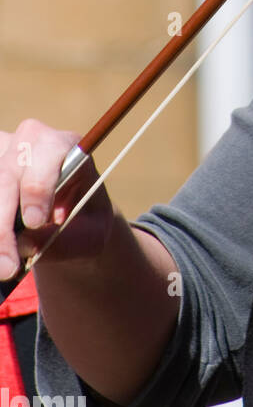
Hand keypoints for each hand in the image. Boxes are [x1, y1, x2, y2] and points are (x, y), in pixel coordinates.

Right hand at [0, 122, 112, 281]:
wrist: (69, 221)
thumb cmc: (84, 222)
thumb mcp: (89, 237)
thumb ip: (65, 241)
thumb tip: (25, 244)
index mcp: (68, 146)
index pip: (49, 152)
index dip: (38, 187)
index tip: (34, 222)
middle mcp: (32, 140)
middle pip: (9, 171)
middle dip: (4, 223)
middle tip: (9, 266)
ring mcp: (4, 150)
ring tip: (4, 265)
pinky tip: (0, 253)